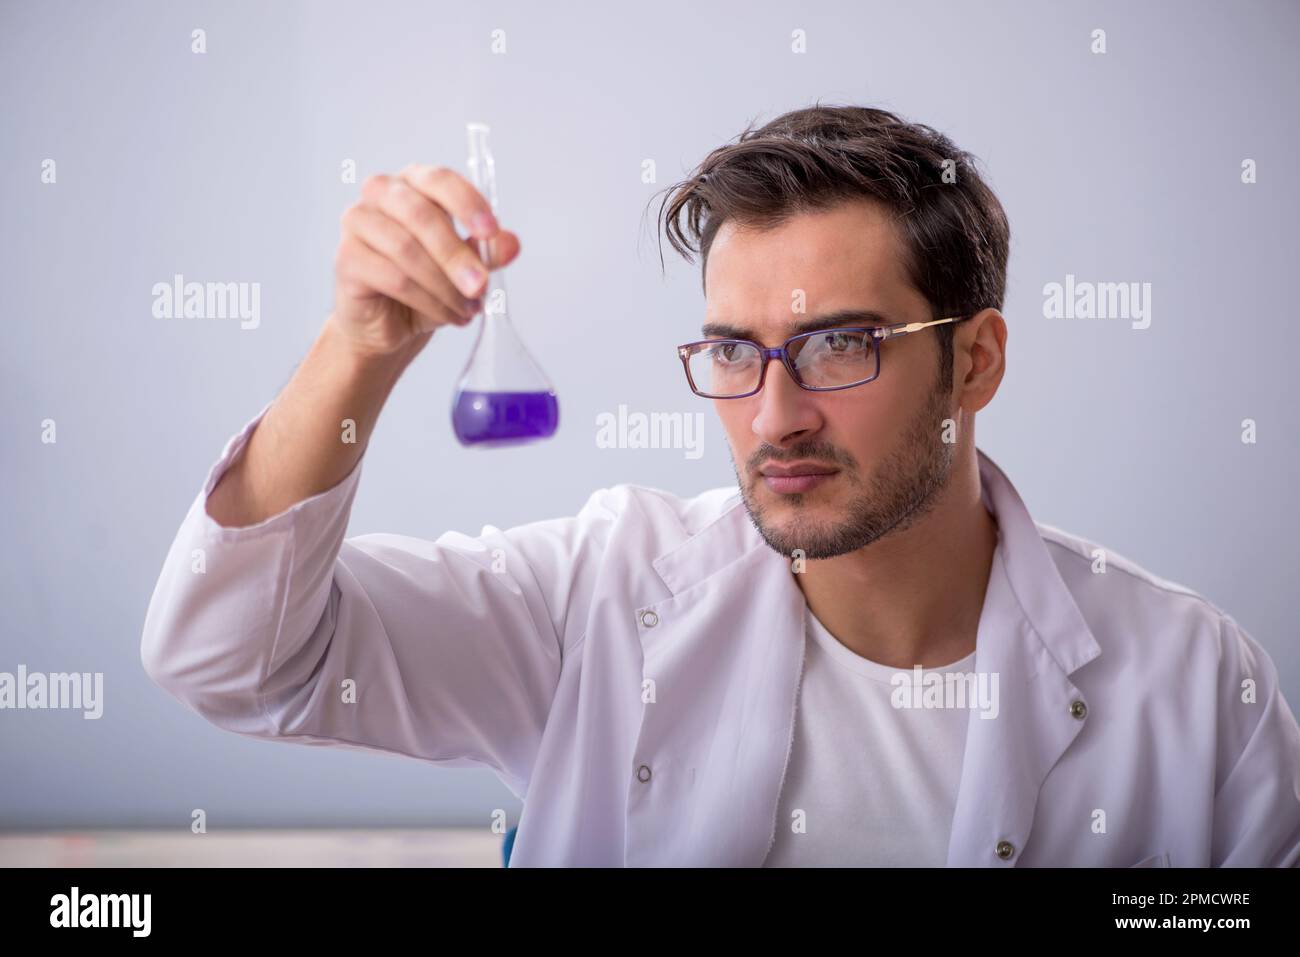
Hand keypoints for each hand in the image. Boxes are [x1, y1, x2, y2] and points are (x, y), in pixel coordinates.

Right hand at [329, 164, 521, 357]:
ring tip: (467, 309)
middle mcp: (381, 194)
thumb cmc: (426, 286)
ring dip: (444, 285)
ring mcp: (358, 223)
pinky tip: (447, 315)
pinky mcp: (346, 259)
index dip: (467, 203)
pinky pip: (393, 278)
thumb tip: (511, 244)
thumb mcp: (465, 269)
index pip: (439, 180)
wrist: (390, 325)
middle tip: (480, 286)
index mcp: (413, 184)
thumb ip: (487, 253)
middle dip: (456, 255)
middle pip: (421, 215)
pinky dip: (427, 300)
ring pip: (407, 249)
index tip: (491, 232)